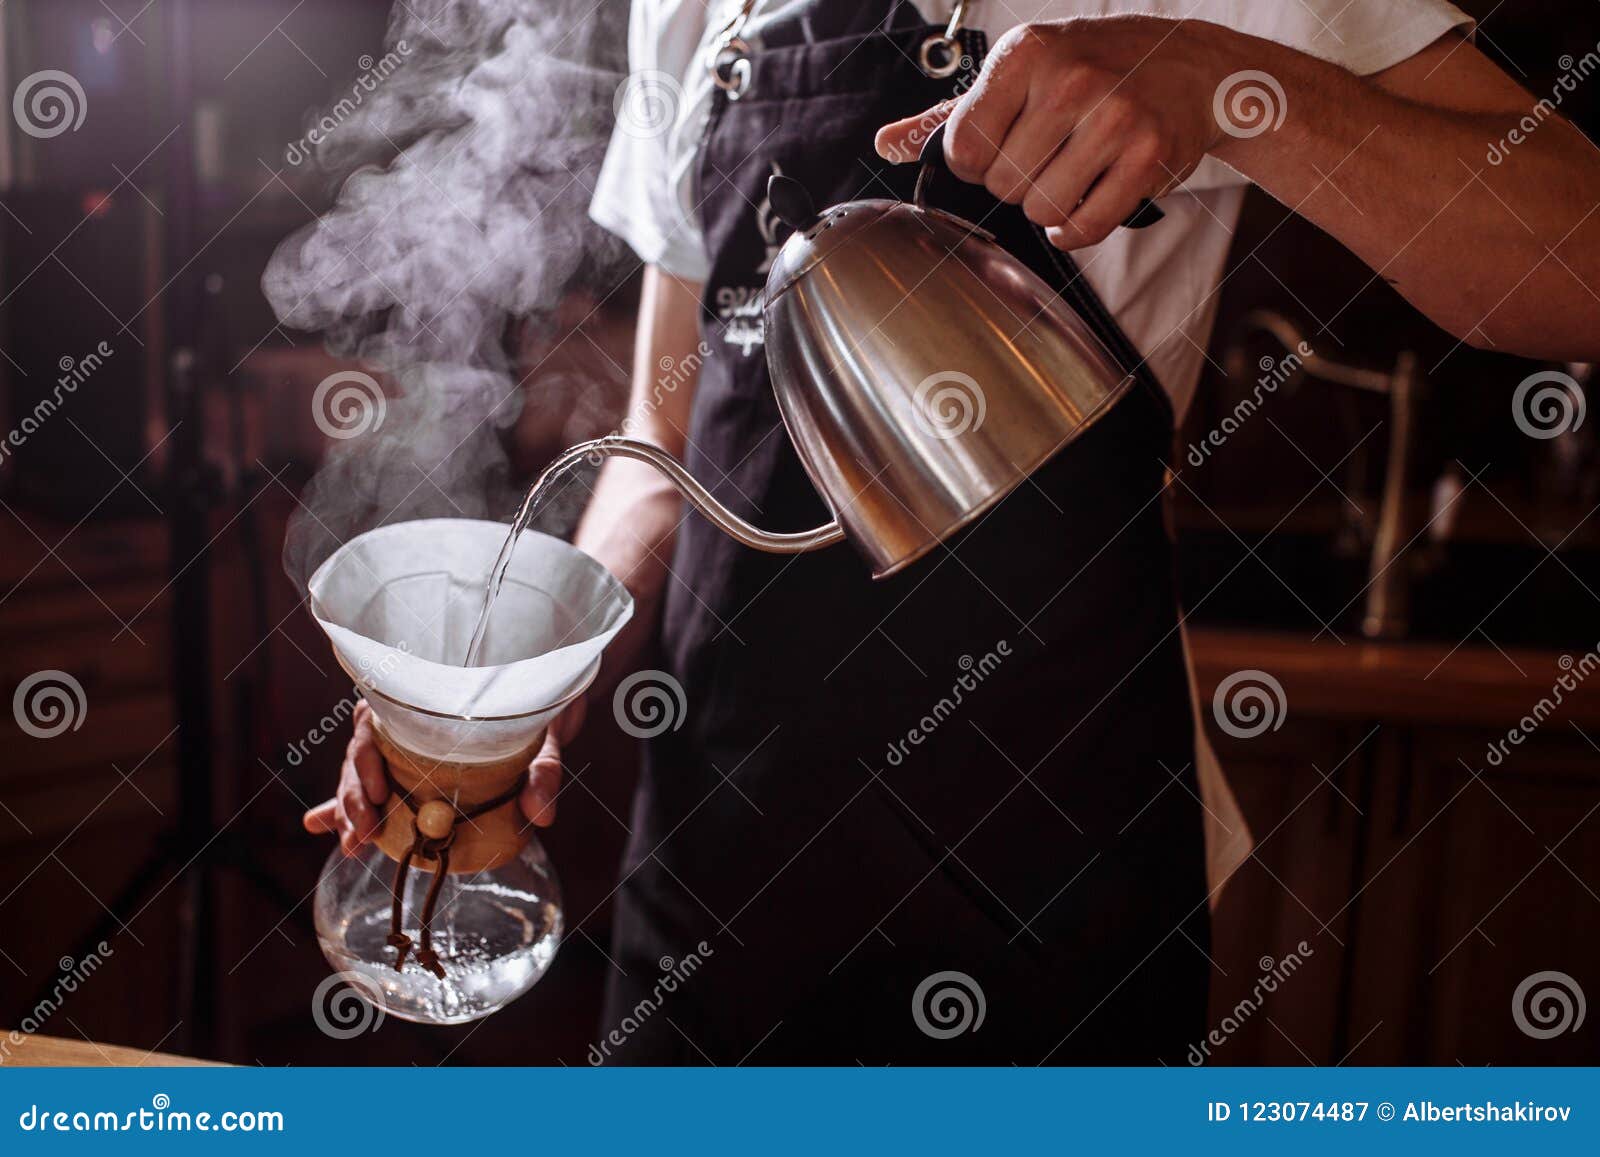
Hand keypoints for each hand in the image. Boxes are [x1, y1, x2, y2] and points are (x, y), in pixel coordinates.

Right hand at [302, 697, 586, 850]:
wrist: (536, 718)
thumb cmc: (532, 725)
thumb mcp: (543, 746)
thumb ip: (543, 775)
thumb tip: (544, 816)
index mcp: (426, 706)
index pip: (375, 723)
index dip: (367, 759)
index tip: (379, 795)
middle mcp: (404, 723)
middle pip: (360, 753)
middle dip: (354, 797)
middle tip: (363, 835)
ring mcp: (397, 749)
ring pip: (358, 774)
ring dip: (349, 811)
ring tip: (351, 846)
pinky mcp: (399, 773)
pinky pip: (366, 790)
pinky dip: (348, 812)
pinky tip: (336, 836)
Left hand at [875, 17, 1237, 248]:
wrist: (1188, 67)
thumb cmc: (1091, 70)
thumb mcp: (1018, 75)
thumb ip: (949, 117)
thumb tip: (886, 145)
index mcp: (1024, 54)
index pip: (963, 149)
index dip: (979, 163)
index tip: (1005, 146)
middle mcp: (1069, 78)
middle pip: (1003, 186)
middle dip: (1019, 185)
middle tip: (1051, 155)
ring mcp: (1114, 115)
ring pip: (1042, 211)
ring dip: (1051, 207)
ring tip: (1074, 171)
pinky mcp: (1149, 153)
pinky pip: (1084, 229)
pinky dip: (1077, 230)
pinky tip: (1089, 197)